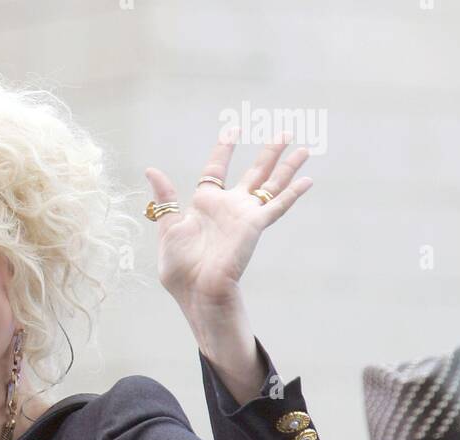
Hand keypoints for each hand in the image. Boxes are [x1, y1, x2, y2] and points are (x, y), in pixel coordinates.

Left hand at [144, 128, 312, 310]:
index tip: (233, 129)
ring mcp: (244, 215)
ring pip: (272, 184)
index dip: (224, 149)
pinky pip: (277, 205)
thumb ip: (165, 198)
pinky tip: (308, 180)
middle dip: (270, 152)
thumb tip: (151, 169)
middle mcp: (229, 207)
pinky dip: (293, 193)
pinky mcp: (255, 225)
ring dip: (287, 166)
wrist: (197, 290)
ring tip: (303, 148)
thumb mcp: (168, 226)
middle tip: (284, 132)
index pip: (216, 169)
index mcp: (205, 204)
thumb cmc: (180, 267)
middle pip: (255, 172)